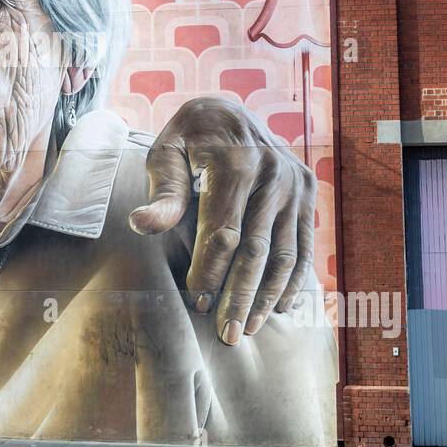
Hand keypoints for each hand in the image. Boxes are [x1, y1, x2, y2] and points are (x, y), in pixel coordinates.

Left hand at [129, 97, 317, 345]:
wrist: (228, 112)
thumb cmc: (188, 141)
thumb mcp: (165, 156)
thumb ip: (161, 194)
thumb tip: (139, 224)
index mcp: (234, 161)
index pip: (222, 231)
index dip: (210, 270)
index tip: (198, 301)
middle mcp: (271, 171)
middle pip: (256, 248)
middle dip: (240, 295)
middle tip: (226, 334)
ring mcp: (294, 181)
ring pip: (284, 252)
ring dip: (267, 295)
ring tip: (248, 327)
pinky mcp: (307, 191)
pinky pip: (303, 244)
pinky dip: (293, 279)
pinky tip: (278, 308)